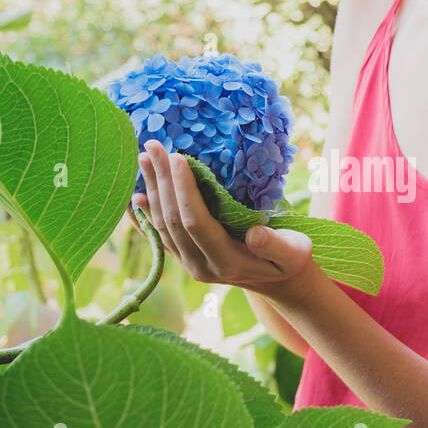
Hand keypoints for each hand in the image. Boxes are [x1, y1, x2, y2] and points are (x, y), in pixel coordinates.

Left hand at [125, 140, 316, 299]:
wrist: (274, 281)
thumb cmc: (287, 258)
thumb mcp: (293, 252)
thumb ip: (275, 245)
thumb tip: (254, 234)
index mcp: (226, 261)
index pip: (195, 223)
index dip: (183, 191)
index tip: (177, 158)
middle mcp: (200, 266)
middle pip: (172, 220)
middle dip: (162, 181)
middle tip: (154, 146)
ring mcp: (187, 264)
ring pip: (160, 225)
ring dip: (151, 190)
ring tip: (144, 158)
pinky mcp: (182, 258)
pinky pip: (156, 236)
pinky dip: (142, 214)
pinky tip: (134, 195)